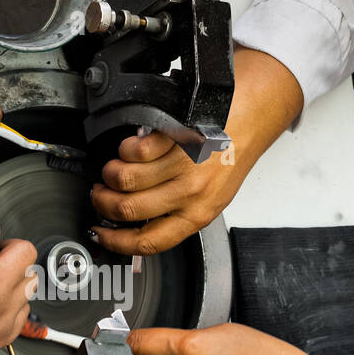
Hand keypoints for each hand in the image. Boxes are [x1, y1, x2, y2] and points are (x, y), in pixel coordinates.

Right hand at [90, 46, 303, 254]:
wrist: (254, 113)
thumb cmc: (232, 151)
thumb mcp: (211, 195)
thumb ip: (177, 210)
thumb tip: (134, 221)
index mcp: (199, 214)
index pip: (149, 242)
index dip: (116, 241)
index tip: (100, 232)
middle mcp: (192, 193)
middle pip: (128, 209)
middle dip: (103, 201)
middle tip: (100, 192)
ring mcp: (185, 165)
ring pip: (126, 178)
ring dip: (112, 171)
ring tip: (117, 166)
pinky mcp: (179, 137)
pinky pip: (136, 150)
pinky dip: (128, 146)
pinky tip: (136, 144)